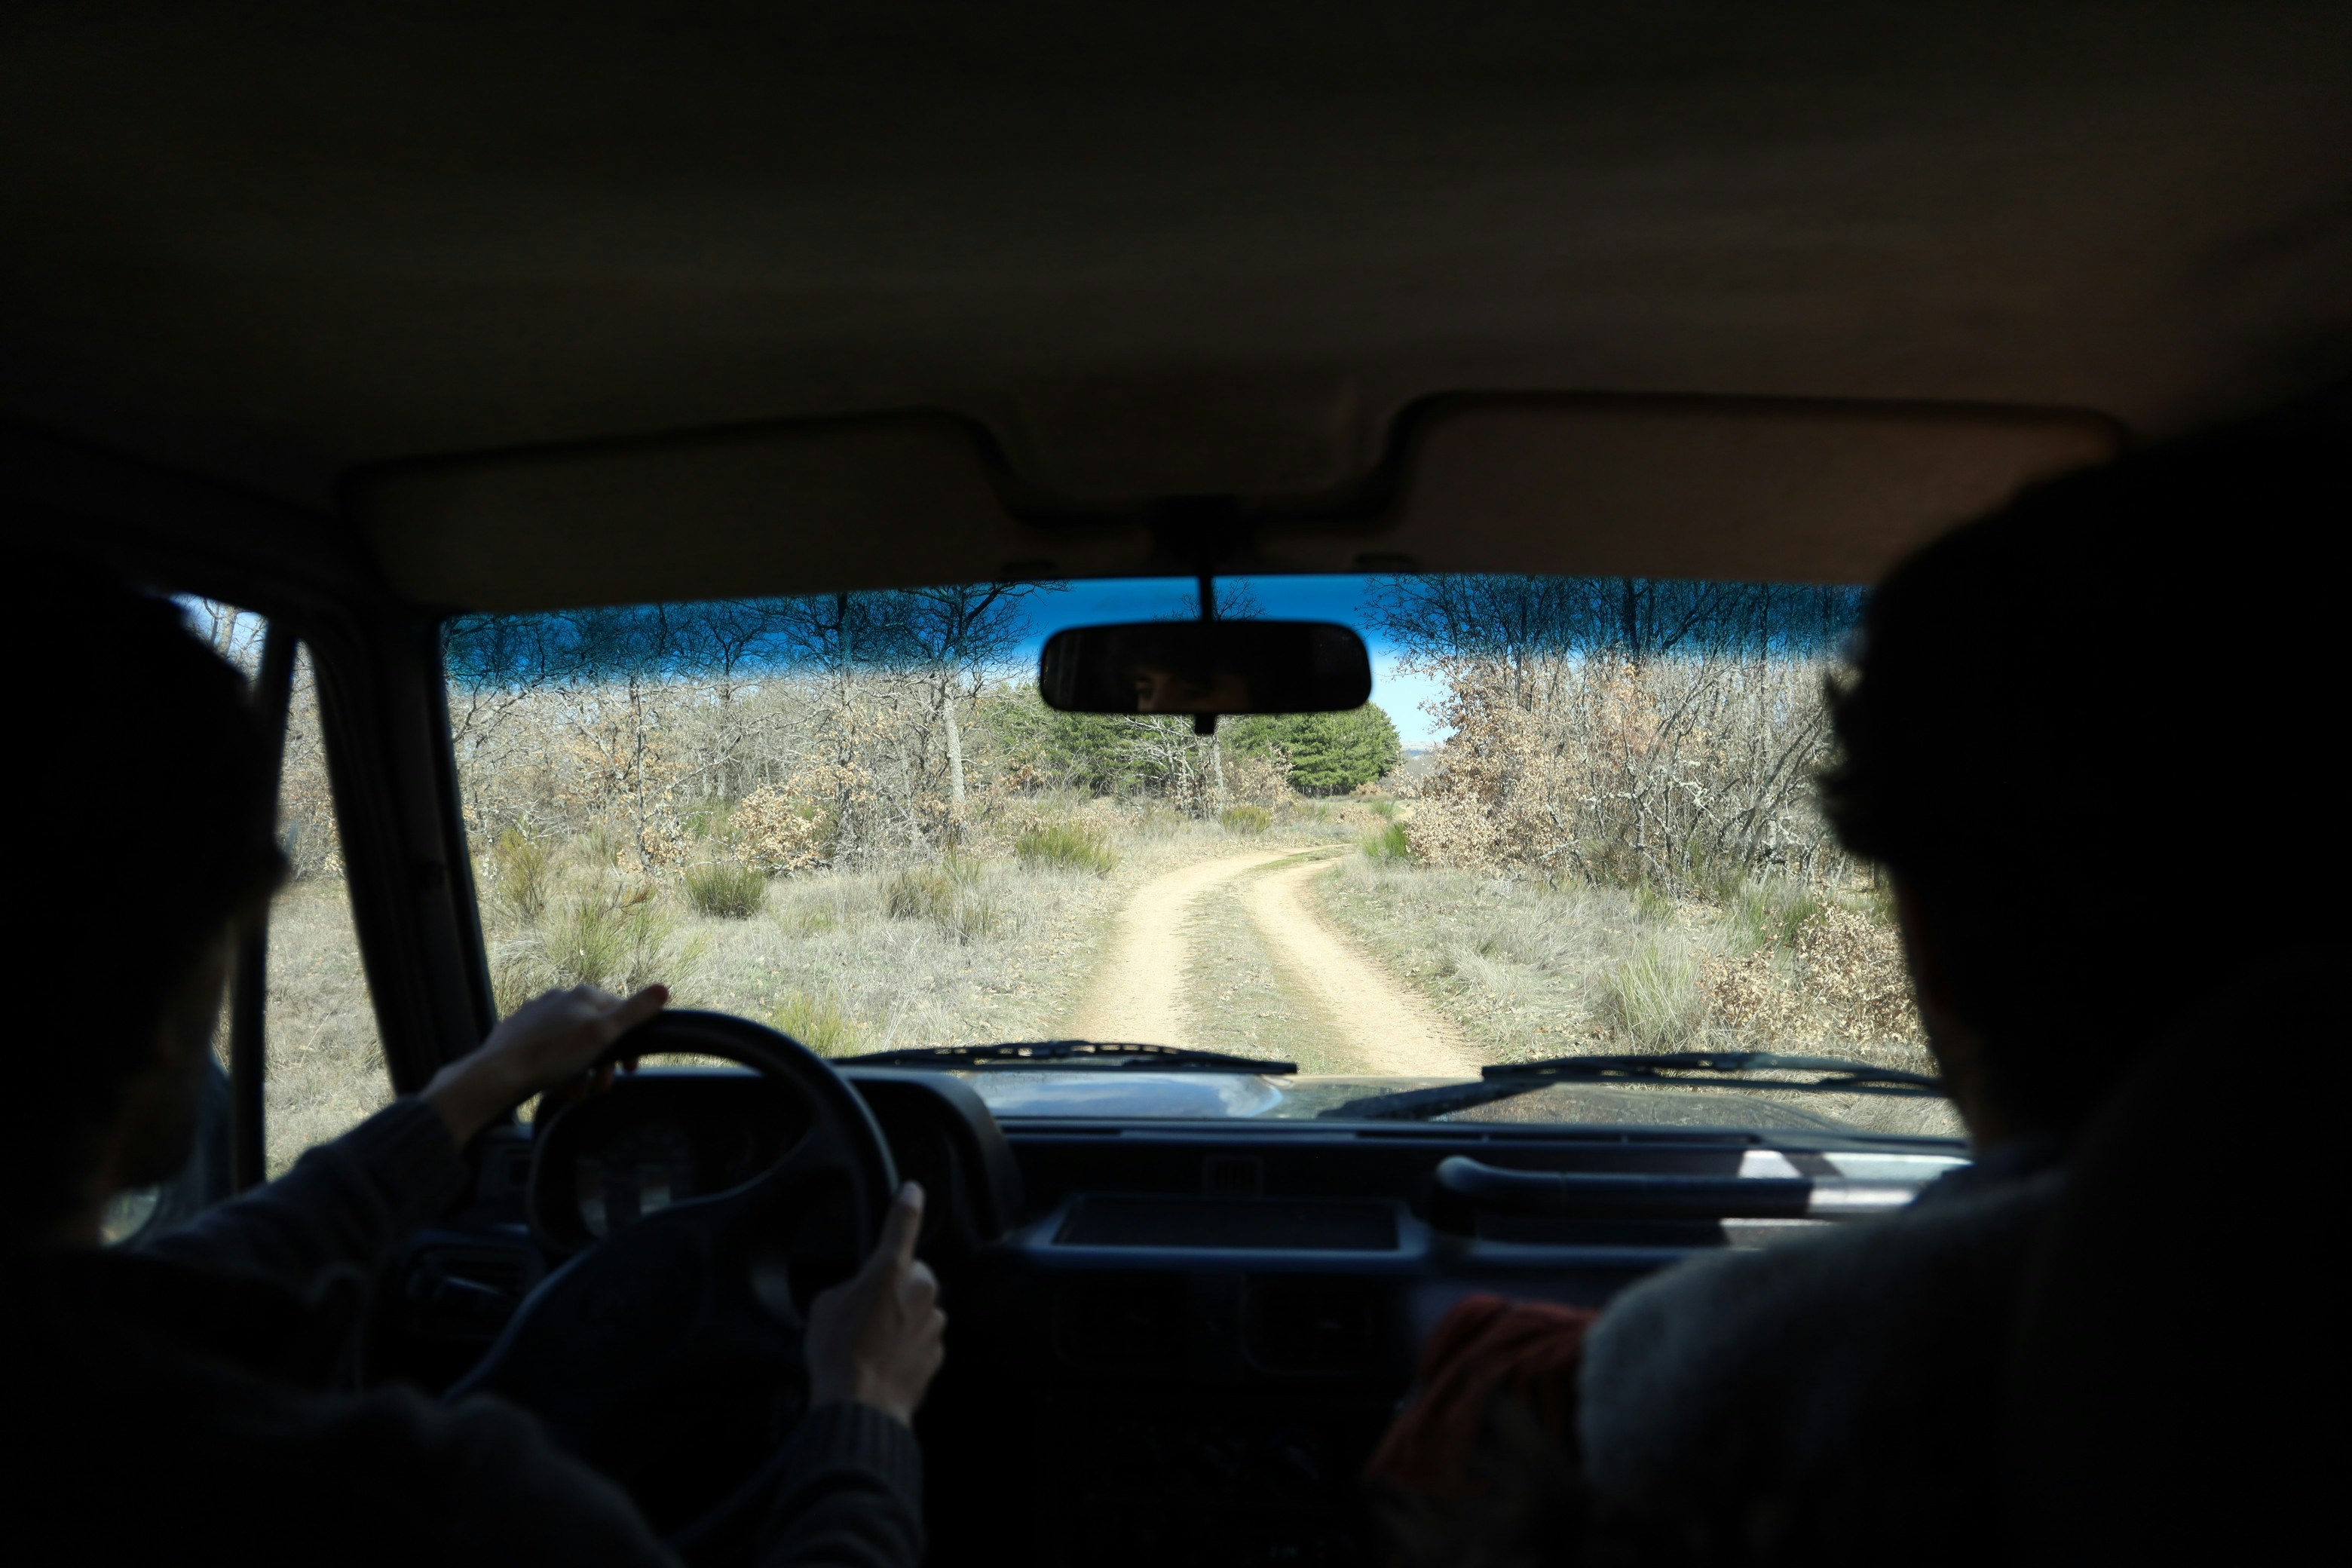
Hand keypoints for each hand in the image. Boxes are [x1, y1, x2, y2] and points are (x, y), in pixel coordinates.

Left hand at [424, 983, 668, 1145]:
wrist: (498, 1074)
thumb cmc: (552, 1056)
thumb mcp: (602, 1034)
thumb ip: (634, 1012)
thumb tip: (664, 989)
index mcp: (583, 996)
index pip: (620, 1013)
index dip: (628, 1044)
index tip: (628, 1069)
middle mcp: (559, 998)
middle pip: (595, 1033)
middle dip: (601, 1063)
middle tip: (599, 1087)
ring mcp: (537, 1015)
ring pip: (572, 1045)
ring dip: (580, 1071)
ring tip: (574, 1091)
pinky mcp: (518, 1033)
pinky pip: (548, 1052)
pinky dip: (557, 1069)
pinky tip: (555, 1086)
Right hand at [806, 1183, 946, 1427]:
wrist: (860, 1406)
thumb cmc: (837, 1354)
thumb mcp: (824, 1307)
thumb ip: (850, 1288)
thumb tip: (859, 1295)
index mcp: (890, 1269)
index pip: (902, 1223)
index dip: (907, 1203)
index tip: (913, 1191)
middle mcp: (919, 1290)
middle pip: (912, 1274)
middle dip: (894, 1286)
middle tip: (866, 1312)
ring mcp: (933, 1322)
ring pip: (918, 1308)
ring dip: (900, 1318)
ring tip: (870, 1345)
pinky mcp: (938, 1351)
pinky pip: (921, 1338)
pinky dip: (906, 1345)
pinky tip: (883, 1362)